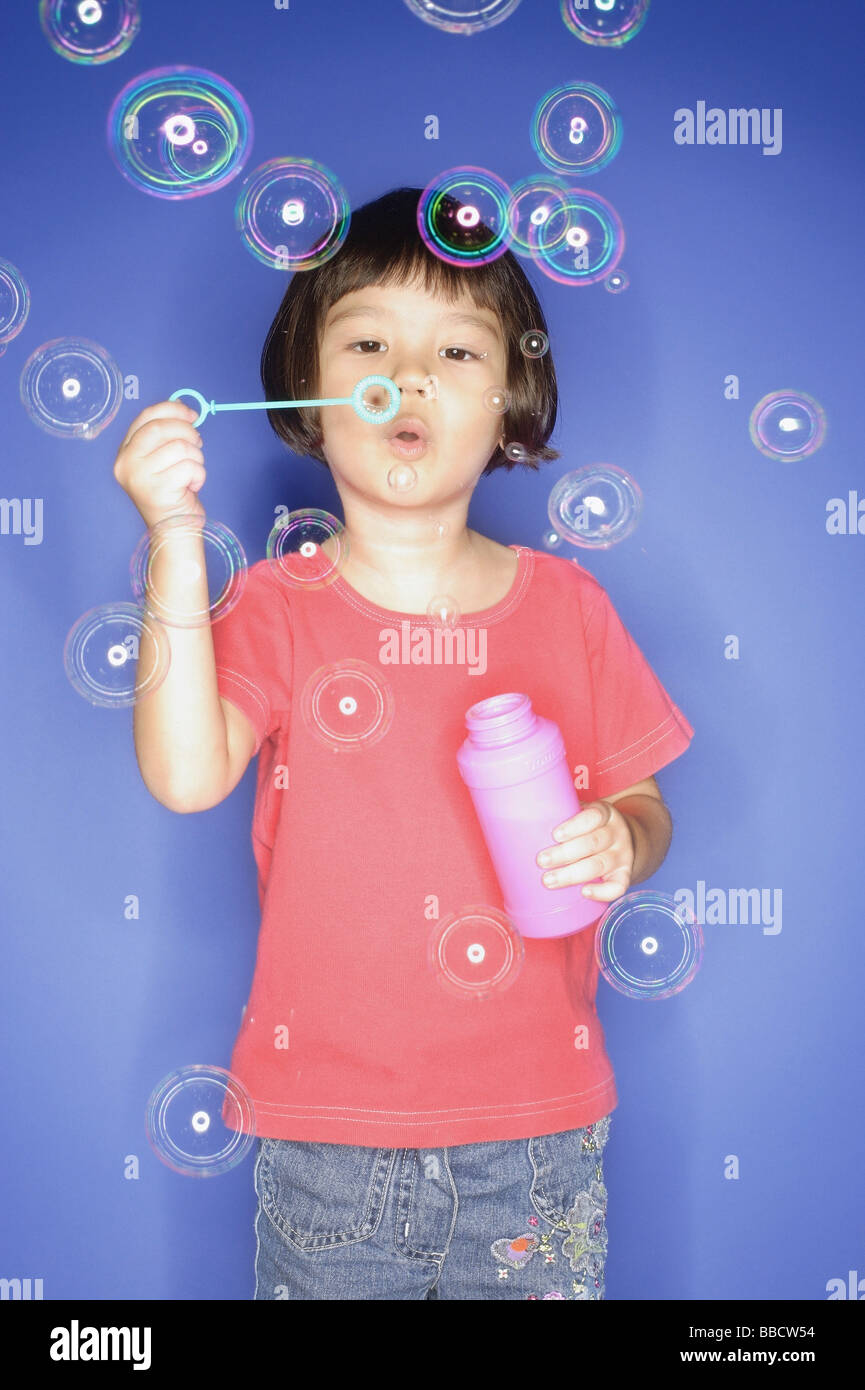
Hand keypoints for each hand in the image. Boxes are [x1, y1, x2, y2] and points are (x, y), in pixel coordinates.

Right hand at [113, 400, 206, 529]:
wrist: (173, 530)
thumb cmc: (171, 494)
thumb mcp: (162, 460)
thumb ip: (165, 436)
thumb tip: (182, 407)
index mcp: (125, 452)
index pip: (146, 417)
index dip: (172, 410)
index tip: (191, 415)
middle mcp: (126, 463)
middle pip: (162, 428)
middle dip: (187, 431)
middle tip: (198, 443)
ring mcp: (140, 477)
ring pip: (180, 447)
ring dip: (196, 457)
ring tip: (192, 472)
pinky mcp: (158, 490)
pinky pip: (189, 467)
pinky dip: (199, 475)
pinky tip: (192, 486)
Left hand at [535, 800, 634, 903]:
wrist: (625, 839)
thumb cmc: (592, 827)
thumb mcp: (584, 813)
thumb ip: (563, 814)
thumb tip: (521, 818)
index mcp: (605, 814)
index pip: (594, 817)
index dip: (575, 826)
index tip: (555, 835)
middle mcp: (616, 834)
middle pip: (592, 843)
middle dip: (564, 854)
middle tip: (541, 861)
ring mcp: (623, 855)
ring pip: (599, 865)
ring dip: (572, 875)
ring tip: (549, 880)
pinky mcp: (625, 874)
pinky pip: (618, 886)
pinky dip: (602, 892)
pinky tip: (584, 892)